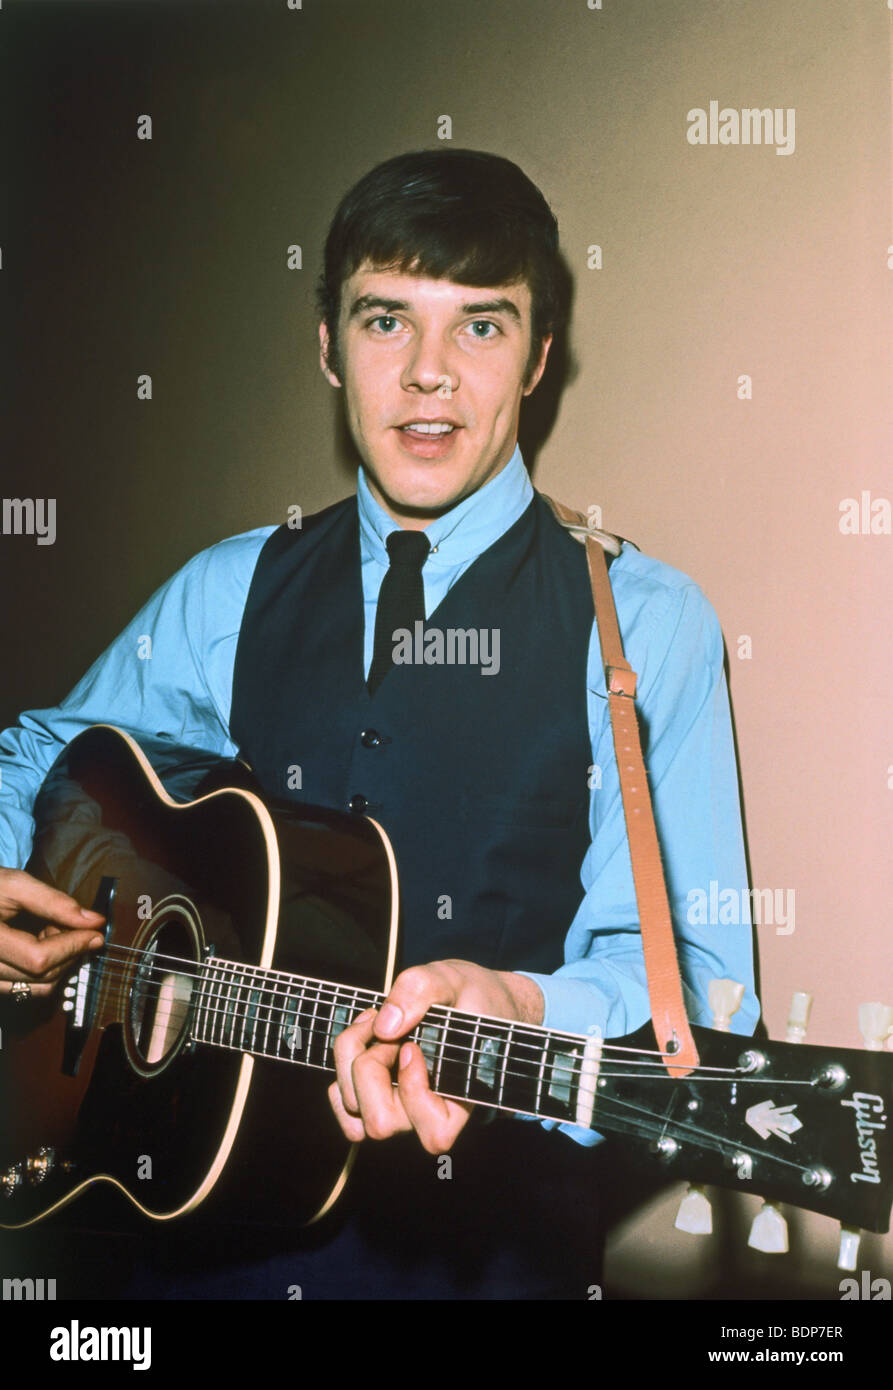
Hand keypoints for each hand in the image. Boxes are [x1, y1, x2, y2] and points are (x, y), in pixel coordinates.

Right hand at [0, 867, 104, 998]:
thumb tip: (94, 921)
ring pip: (37, 988)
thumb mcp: (14, 884)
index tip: (96, 931)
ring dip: (57, 963)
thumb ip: (53, 902)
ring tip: (48, 931)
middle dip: (68, 951)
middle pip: (41, 976)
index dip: (73, 945)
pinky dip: (43, 971)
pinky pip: (25, 990)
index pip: (38, 958)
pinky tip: (38, 944)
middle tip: (68, 923)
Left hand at [328, 959, 543, 1152]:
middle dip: (370, 1068)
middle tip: (386, 1032)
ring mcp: (399, 1110)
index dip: (413, 1091)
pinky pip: (342, 1104)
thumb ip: (421, 991)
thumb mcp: (452, 978)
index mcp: (459, 1098)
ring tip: (371, 1029)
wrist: (470, 999)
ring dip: (349, 1067)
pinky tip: (363, 1037)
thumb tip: (384, 1027)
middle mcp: (426, 1115)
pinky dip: (341, 1070)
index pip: (434, 1133)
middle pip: (380, 1123)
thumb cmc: (469, 996)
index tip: (411, 1046)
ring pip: (355, 1118)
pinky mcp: (376, 1099)